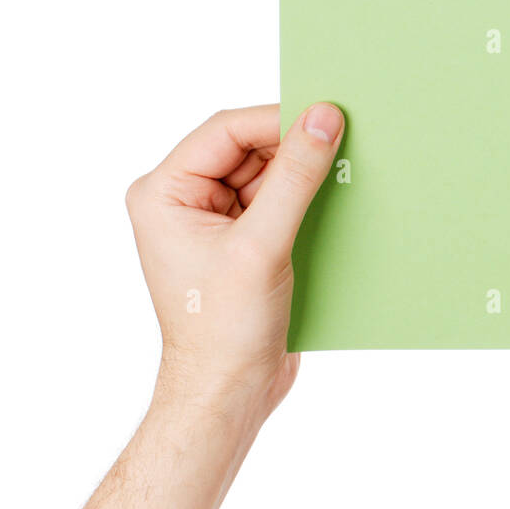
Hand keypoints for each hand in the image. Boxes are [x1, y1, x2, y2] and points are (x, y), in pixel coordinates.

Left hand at [125, 102, 343, 431]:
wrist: (229, 392)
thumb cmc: (223, 330)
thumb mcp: (262, 245)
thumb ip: (295, 177)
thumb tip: (323, 119)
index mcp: (164, 193)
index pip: (226, 132)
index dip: (278, 120)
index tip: (328, 116)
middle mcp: (184, 202)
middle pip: (250, 150)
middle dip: (296, 151)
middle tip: (345, 145)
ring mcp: (214, 224)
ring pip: (270, 177)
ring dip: (307, 179)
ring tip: (345, 180)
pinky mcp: (244, 246)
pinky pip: (280, 206)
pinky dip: (310, 205)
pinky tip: (338, 209)